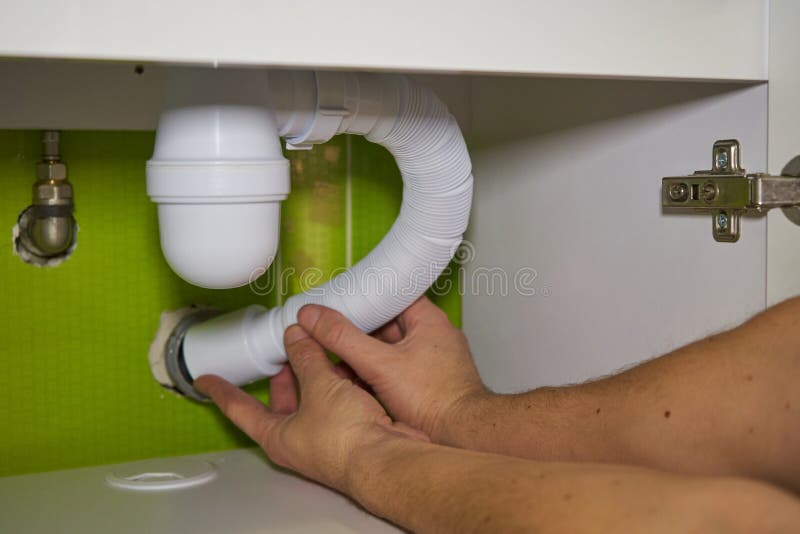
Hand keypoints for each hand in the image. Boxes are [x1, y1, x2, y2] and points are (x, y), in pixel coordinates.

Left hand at [195, 325, 427, 493]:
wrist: (386, 458)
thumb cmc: (346, 440)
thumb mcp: (320, 387)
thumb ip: (307, 358)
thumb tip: (296, 337)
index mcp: (277, 435)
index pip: (239, 409)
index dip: (222, 391)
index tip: (207, 381)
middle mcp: (298, 438)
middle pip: (283, 399)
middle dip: (285, 371)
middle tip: (281, 347)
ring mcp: (325, 435)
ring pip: (315, 395)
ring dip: (318, 371)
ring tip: (319, 343)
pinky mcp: (350, 430)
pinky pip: (339, 398)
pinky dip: (341, 379)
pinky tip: (349, 361)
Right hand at [296, 296, 487, 443]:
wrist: (462, 437)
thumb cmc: (435, 399)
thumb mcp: (380, 365)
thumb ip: (343, 339)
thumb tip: (313, 317)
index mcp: (428, 321)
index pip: (391, 293)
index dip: (363, 295)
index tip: (337, 297)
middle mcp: (433, 337)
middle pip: (386, 322)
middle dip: (357, 327)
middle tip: (328, 326)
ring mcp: (431, 361)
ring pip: (389, 348)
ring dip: (363, 352)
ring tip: (333, 353)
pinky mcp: (427, 383)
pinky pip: (395, 368)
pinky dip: (374, 371)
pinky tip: (353, 381)